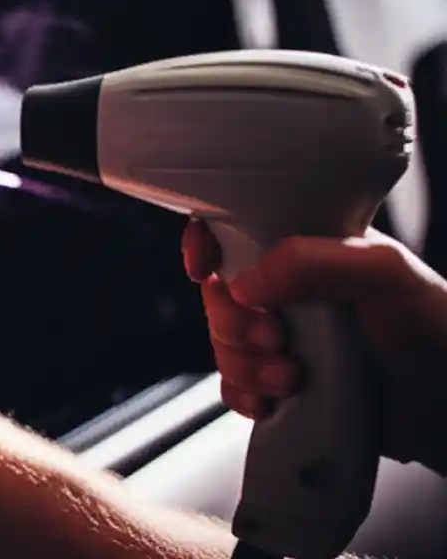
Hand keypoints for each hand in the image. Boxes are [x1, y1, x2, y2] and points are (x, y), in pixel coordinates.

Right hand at [182, 220, 446, 472]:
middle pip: (220, 293)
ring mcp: (285, 336)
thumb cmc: (436, 328)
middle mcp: (290, 288)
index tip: (206, 268)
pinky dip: (244, 394)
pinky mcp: (281, 382)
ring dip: (245, 364)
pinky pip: (233, 385)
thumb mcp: (383, 274)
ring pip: (223, 342)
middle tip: (277, 337)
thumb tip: (244, 282)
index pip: (235, 227)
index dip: (207, 244)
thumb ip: (311, 261)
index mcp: (307, 246)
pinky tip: (273, 400)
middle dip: (236, 322)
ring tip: (291, 376)